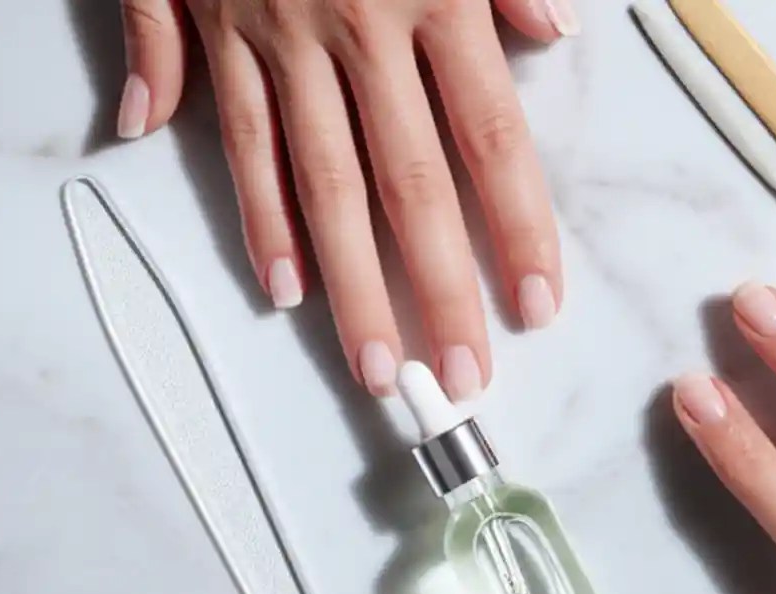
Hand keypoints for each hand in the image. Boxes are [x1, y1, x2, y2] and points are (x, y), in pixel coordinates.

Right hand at [117, 0, 576, 397]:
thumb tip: (557, 34)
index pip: (490, 138)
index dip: (517, 229)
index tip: (535, 305)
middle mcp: (358, 28)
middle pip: (406, 183)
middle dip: (437, 290)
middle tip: (460, 377)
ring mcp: (280, 38)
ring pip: (320, 181)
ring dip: (349, 282)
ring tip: (375, 363)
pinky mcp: (219, 35)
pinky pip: (239, 137)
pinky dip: (257, 213)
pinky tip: (284, 286)